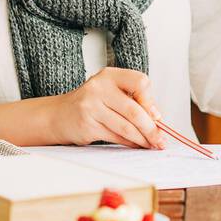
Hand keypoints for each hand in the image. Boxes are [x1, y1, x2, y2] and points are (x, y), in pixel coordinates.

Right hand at [50, 68, 166, 148]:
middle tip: (161, 139)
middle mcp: (99, 88)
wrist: (59, 115)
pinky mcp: (87, 125)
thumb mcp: (110, 92)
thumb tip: (157, 119)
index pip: (139, 82)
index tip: (156, 116)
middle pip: (134, 110)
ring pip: (126, 127)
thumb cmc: (91, 103)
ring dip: (142, 139)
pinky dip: (129, 143)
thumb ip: (132, 100)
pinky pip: (115, 136)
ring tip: (151, 144)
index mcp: (109, 75)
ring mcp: (91, 107)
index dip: (150, 100)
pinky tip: (136, 145)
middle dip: (151, 128)